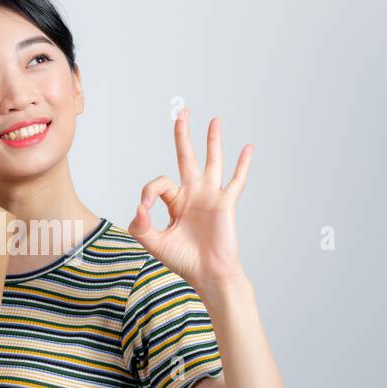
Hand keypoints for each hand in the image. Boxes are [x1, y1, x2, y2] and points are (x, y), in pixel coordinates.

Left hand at [129, 106, 252, 287]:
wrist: (208, 274)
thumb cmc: (184, 261)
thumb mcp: (154, 243)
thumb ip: (141, 226)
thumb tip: (139, 207)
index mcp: (175, 202)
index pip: (158, 184)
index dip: (148, 191)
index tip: (144, 208)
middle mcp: (193, 194)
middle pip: (187, 158)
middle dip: (182, 135)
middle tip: (181, 113)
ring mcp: (210, 196)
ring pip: (212, 161)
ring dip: (212, 140)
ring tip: (214, 120)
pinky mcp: (225, 203)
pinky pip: (236, 180)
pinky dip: (242, 165)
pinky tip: (248, 148)